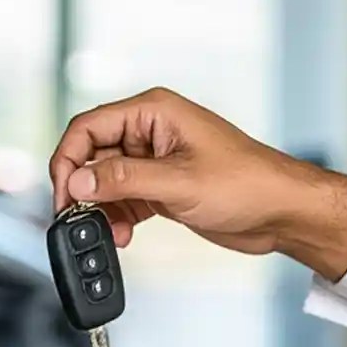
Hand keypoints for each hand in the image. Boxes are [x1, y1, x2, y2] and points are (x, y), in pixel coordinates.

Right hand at [49, 87, 346, 278]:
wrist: (282, 212)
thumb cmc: (248, 184)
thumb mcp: (178, 183)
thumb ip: (123, 181)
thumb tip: (77, 182)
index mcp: (154, 112)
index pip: (89, 127)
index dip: (68, 160)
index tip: (63, 194)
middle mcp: (151, 132)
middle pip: (93, 155)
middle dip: (83, 189)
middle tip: (77, 218)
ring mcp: (156, 161)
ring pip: (106, 182)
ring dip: (101, 209)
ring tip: (110, 233)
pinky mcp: (163, 188)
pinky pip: (124, 199)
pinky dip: (118, 218)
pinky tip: (123, 235)